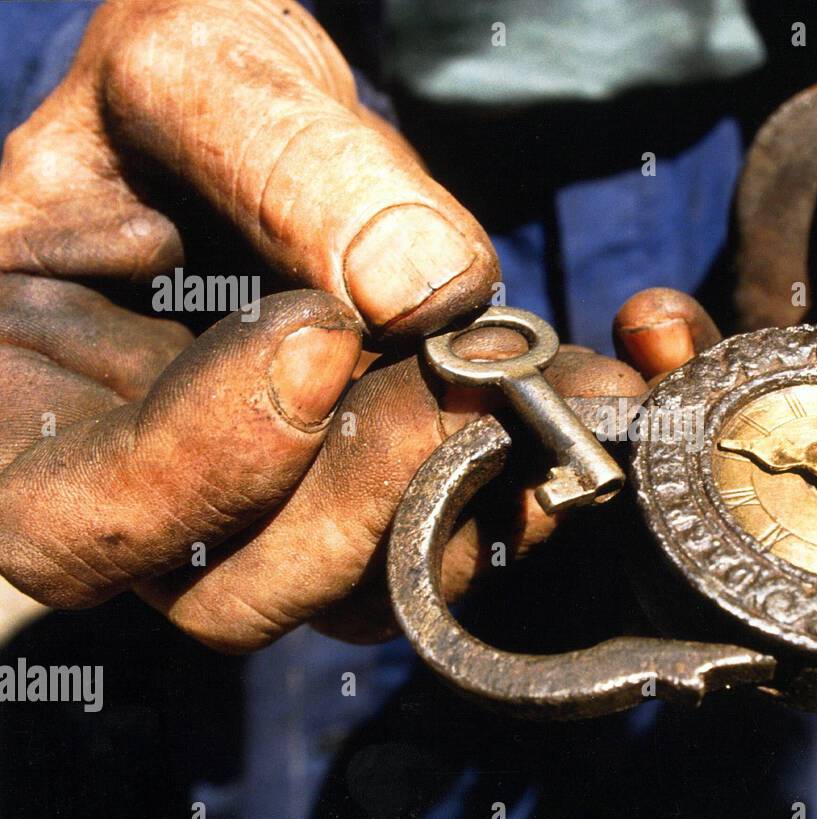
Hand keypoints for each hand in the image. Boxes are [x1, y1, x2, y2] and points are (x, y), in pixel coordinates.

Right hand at [0, 0, 655, 652]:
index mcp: (23, 400)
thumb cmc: (188, 84)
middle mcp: (136, 489)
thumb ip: (284, 162)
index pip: (81, 516)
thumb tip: (428, 289)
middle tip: (484, 380)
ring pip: (361, 589)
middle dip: (371, 498)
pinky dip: (536, 477)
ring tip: (568, 382)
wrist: (257, 114)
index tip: (321, 338)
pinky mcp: (367, 495)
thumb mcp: (201, 73)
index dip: (206, 461)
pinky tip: (605, 377)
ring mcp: (262, 510)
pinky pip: (447, 539)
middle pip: (236, 594)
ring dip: (479, 500)